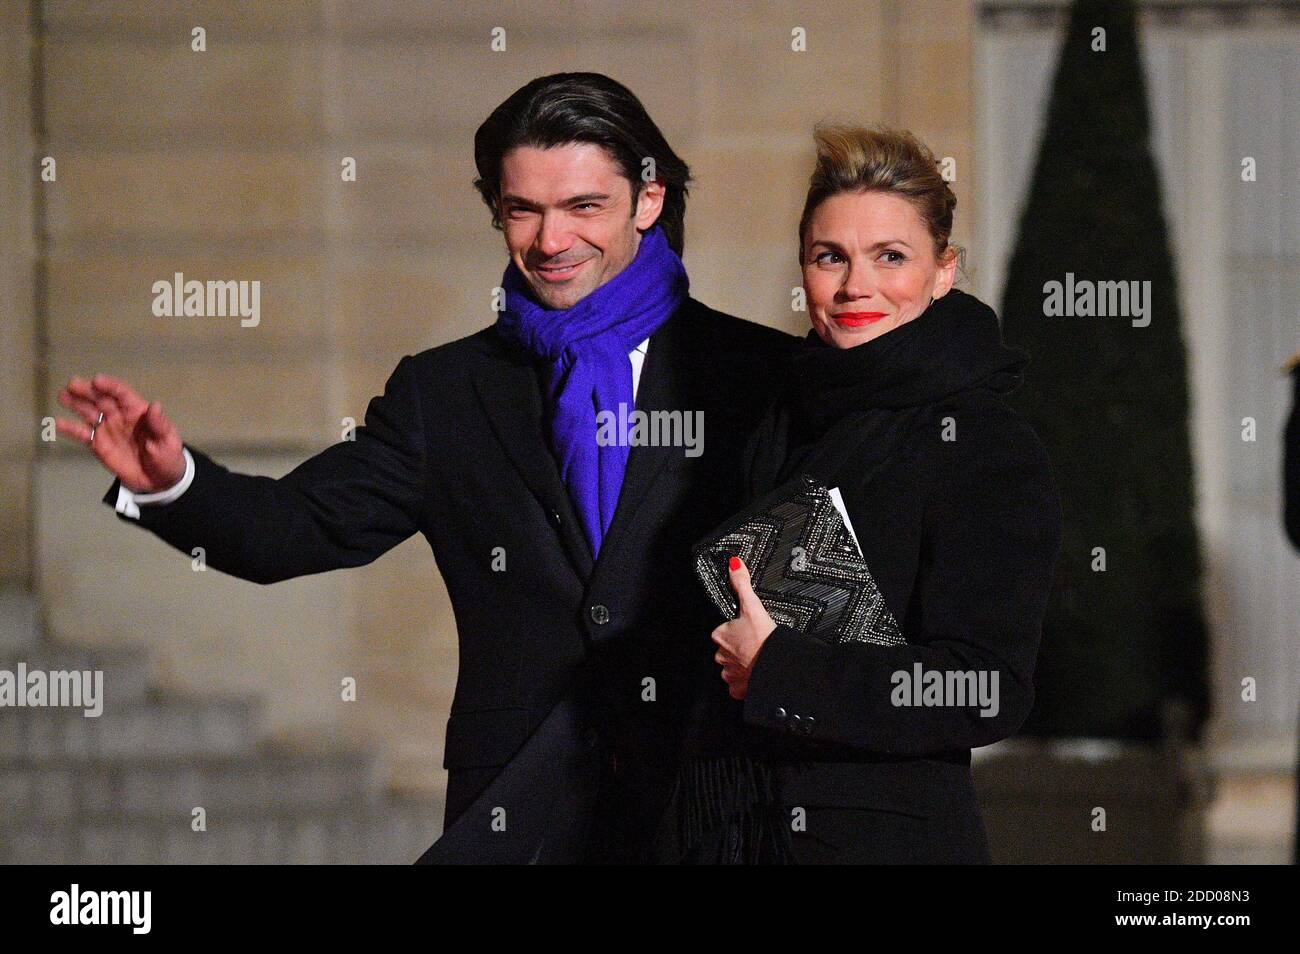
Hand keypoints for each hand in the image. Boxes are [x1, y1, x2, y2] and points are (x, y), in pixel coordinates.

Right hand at [55, 374, 185, 492]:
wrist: (159, 480)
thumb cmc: (167, 457)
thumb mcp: (168, 441)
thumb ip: (160, 425)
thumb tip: (155, 406)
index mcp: (138, 411)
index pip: (122, 394)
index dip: (110, 386)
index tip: (97, 381)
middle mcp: (120, 416)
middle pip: (101, 399)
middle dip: (88, 391)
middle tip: (72, 384)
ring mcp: (107, 429)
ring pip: (89, 412)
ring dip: (75, 403)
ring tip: (62, 395)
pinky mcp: (98, 444)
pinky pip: (82, 434)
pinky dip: (70, 428)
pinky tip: (56, 423)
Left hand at [711, 556, 776, 699]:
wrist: (776, 667)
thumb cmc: (764, 639)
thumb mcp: (753, 605)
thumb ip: (741, 584)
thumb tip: (734, 564)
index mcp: (720, 635)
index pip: (723, 630)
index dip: (736, 629)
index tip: (748, 630)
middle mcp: (721, 655)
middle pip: (727, 649)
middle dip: (738, 648)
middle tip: (755, 645)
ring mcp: (729, 673)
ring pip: (732, 667)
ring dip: (742, 664)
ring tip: (757, 659)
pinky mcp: (738, 688)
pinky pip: (738, 685)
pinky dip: (746, 681)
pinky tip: (756, 673)